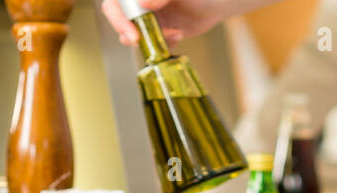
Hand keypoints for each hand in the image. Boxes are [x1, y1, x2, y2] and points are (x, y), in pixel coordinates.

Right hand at [101, 0, 243, 45]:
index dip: (118, 17)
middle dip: (129, 33)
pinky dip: (162, 44)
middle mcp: (141, 1)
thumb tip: (143, 3)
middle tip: (139, 40)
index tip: (130, 31)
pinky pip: (152, 42)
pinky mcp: (160, 28)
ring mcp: (149, 14)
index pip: (116, 3)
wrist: (220, 0)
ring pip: (134, 34)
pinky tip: (178, 34)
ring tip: (173, 33)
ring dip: (150, 39)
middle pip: (120, 18)